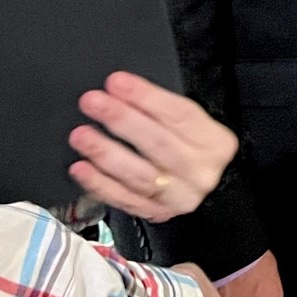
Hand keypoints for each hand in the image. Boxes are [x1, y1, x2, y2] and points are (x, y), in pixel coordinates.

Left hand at [68, 71, 238, 224]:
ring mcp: (179, 197)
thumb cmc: (193, 146)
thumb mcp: (192, 123)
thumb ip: (160, 108)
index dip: (146, 97)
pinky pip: (125, 200)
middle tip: (93, 103)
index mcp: (215, 143)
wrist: (209, 186)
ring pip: (139, 175)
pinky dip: (100, 184)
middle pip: (159, 144)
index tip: (117, 83)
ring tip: (81, 135)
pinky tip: (82, 168)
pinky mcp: (158, 213)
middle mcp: (200, 172)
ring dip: (105, 152)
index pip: (180, 115)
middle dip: (121, 120)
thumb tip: (119, 92)